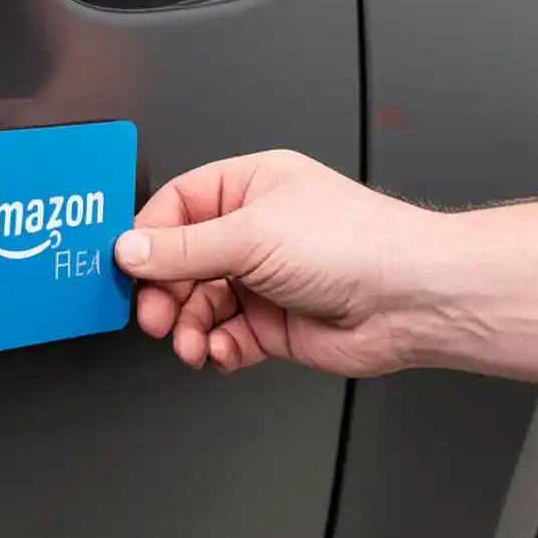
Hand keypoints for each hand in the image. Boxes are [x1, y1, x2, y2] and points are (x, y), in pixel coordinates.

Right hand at [114, 150, 439, 375]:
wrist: (410, 299)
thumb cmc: (356, 244)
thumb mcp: (251, 236)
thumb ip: (184, 249)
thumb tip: (131, 249)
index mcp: (249, 186)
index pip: (175, 208)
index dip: (147, 238)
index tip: (127, 267)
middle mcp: (254, 230)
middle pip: (181, 262)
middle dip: (164, 293)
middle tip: (154, 316)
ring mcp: (263, 278)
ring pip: (199, 305)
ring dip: (188, 328)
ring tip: (192, 343)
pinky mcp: (272, 323)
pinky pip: (226, 337)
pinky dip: (219, 348)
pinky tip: (223, 351)